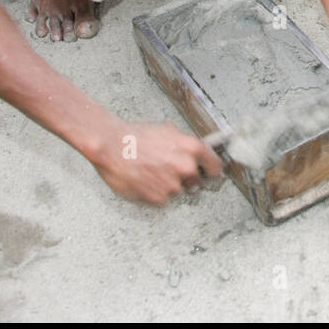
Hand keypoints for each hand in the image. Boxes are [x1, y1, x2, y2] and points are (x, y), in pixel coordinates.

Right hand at [89, 120, 221, 204]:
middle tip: (170, 170)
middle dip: (187, 177)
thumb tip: (195, 152)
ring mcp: (173, 185)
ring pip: (179, 190)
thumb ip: (186, 144)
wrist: (112, 146)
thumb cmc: (137, 136)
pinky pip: (163, 198)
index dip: (210, 169)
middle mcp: (186, 168)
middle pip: (198, 181)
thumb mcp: (168, 130)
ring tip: (152, 172)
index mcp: (192, 149)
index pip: (216, 167)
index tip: (208, 172)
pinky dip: (156, 192)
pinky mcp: (158, 198)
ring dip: (170, 185)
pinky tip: (145, 180)